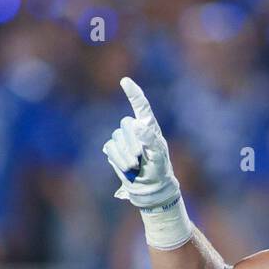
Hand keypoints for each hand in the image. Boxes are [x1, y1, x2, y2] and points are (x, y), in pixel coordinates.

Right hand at [103, 77, 179, 208]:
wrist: (150, 187)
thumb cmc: (159, 170)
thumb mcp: (159, 155)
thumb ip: (150, 139)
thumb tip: (137, 125)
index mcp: (149, 127)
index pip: (141, 106)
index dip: (133, 93)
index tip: (125, 81)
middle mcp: (135, 130)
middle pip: (125, 124)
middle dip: (131, 141)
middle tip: (139, 157)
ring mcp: (122, 139)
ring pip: (116, 137)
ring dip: (125, 154)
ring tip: (135, 166)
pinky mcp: (114, 150)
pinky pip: (109, 148)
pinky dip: (118, 159)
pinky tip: (127, 167)